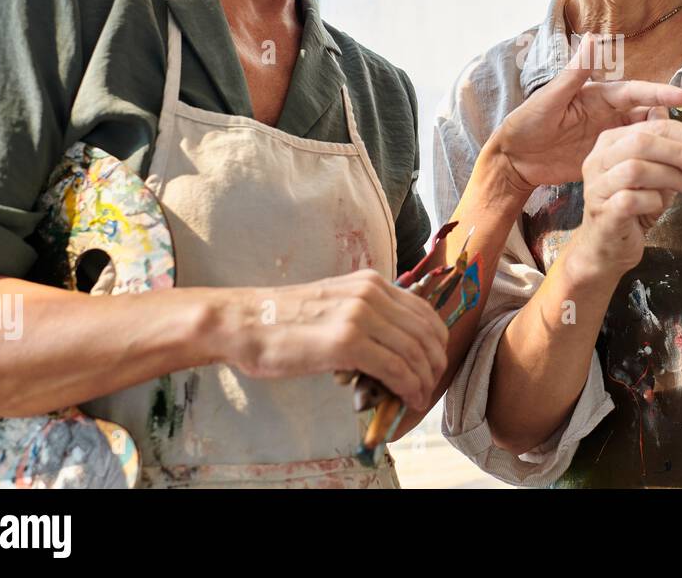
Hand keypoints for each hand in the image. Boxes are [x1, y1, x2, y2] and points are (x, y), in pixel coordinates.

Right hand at [230, 270, 449, 410]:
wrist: (245, 323)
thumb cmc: (283, 321)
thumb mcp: (334, 305)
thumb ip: (366, 317)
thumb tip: (392, 349)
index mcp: (371, 282)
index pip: (423, 311)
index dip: (436, 341)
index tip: (433, 363)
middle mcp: (371, 293)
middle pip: (424, 332)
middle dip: (434, 363)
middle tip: (430, 386)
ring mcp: (360, 316)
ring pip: (414, 352)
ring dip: (424, 380)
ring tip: (419, 398)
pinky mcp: (347, 342)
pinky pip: (395, 368)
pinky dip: (408, 387)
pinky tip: (407, 399)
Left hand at [489, 35, 681, 194]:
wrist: (514, 158)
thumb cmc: (526, 124)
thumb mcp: (549, 100)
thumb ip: (573, 74)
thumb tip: (591, 39)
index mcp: (600, 95)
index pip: (637, 93)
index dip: (662, 96)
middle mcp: (610, 113)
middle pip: (651, 116)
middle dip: (676, 124)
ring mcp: (611, 136)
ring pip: (648, 137)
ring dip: (670, 144)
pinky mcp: (608, 157)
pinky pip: (637, 158)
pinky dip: (655, 163)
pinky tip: (673, 173)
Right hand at [570, 115, 681, 281]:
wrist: (608, 247)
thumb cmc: (634, 208)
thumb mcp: (659, 175)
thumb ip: (675, 153)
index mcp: (612, 141)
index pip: (654, 126)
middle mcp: (599, 159)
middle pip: (642, 141)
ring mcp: (597, 186)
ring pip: (636, 168)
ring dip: (671, 176)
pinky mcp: (603, 213)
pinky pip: (631, 200)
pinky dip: (654, 201)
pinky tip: (661, 205)